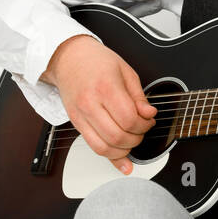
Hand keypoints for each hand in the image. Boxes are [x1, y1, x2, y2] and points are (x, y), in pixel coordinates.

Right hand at [42, 34, 156, 174]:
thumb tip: (149, 114)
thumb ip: (138, 96)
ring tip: (131, 140)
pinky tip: (121, 159)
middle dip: (136, 139)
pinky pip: (93, 147)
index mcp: (106, 87)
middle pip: (117, 136)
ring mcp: (81, 115)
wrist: (68, 58)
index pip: (129, 119)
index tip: (148, 121)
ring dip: (123, 150)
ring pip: (104, 147)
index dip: (144, 125)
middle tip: (141, 130)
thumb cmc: (96, 61)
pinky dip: (110, 157)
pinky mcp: (76, 123)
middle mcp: (90, 103)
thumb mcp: (125, 71)